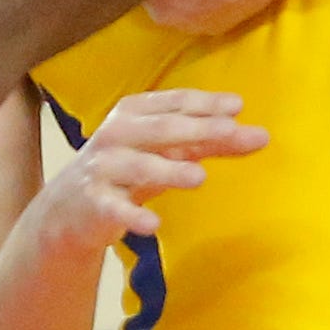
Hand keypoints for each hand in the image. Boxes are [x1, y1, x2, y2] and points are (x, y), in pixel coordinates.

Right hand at [24, 90, 264, 267]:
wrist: (70, 208)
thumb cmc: (127, 170)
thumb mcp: (166, 151)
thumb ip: (208, 143)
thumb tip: (259, 136)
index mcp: (133, 113)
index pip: (173, 103)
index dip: (204, 103)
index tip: (237, 107)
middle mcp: (116, 135)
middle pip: (159, 128)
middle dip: (195, 128)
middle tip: (230, 131)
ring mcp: (102, 169)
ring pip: (138, 166)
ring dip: (168, 170)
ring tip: (199, 177)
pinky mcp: (94, 204)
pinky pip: (115, 209)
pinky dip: (133, 217)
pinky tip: (153, 226)